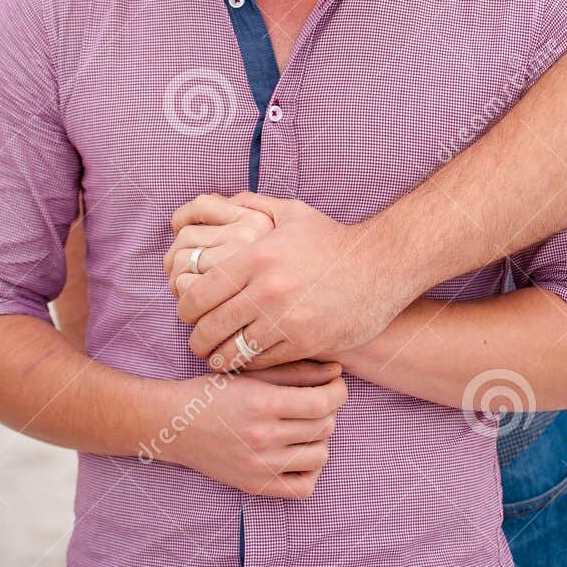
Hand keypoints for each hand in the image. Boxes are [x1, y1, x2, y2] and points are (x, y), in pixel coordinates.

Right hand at [153, 361, 347, 498]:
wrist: (175, 425)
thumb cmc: (214, 393)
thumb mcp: (252, 373)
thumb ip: (297, 372)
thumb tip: (338, 372)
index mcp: (262, 403)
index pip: (322, 403)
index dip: (338, 393)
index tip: (335, 386)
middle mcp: (262, 437)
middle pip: (324, 427)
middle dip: (328, 411)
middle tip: (315, 402)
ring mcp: (259, 466)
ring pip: (319, 456)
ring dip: (319, 439)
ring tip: (304, 427)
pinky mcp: (255, 485)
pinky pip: (303, 488)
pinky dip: (309, 471)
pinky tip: (298, 454)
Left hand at [168, 191, 409, 370]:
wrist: (382, 265)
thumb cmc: (332, 240)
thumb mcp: (293, 213)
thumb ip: (253, 205)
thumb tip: (222, 201)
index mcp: (256, 257)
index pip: (199, 293)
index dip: (185, 309)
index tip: (187, 314)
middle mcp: (267, 290)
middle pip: (210, 327)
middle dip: (197, 338)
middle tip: (197, 341)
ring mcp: (286, 320)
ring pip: (233, 351)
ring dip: (220, 357)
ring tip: (217, 356)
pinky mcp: (305, 343)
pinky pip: (262, 362)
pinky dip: (250, 364)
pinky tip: (248, 359)